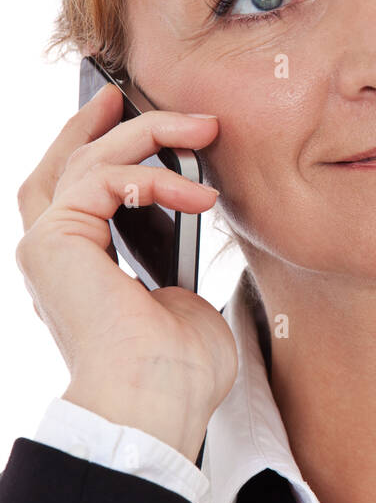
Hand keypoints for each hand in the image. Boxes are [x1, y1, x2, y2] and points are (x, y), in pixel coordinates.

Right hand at [15, 82, 237, 461]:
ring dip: (147, 136)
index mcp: (79, 272)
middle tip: (132, 94)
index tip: (125, 115)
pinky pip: (102, 181)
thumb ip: (175, 263)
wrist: (156, 407)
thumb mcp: (184, 301)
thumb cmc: (177, 374)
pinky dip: (154, 177)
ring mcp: (46, 249)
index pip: (74, 195)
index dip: (95, 150)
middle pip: (61, 167)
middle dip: (99, 125)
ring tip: (202, 129)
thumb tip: (190, 230)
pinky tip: (197, 193)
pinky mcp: (54, 243)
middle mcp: (51, 257)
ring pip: (84, 163)